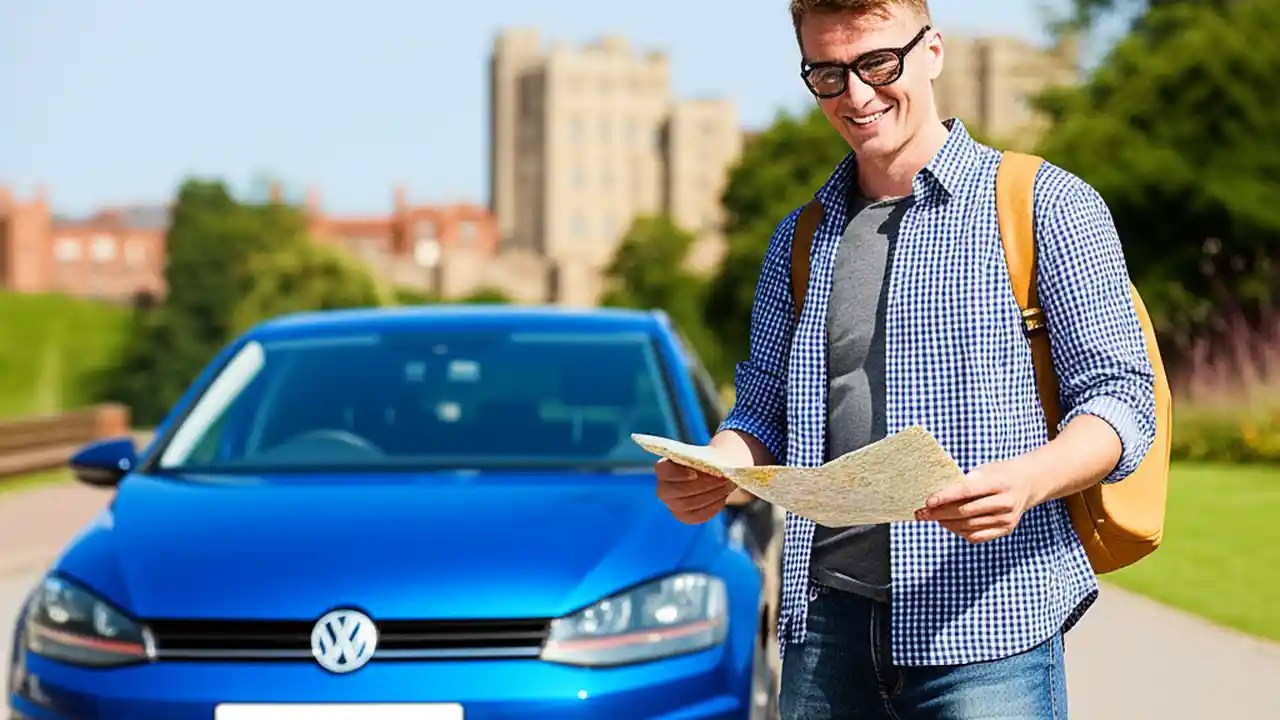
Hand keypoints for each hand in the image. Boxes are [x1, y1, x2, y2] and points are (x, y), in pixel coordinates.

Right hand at [654, 459, 734, 523]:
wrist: (712, 474)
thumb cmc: (707, 461)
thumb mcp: (706, 456)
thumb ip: (706, 460)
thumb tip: (717, 468)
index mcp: (664, 469)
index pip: (663, 471)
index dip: (677, 474)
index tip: (694, 474)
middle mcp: (664, 488)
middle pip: (677, 491)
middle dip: (702, 486)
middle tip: (722, 479)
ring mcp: (672, 505)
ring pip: (688, 504)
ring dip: (710, 495)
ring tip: (726, 486)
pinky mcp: (684, 516)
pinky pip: (697, 516)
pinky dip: (711, 507)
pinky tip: (722, 498)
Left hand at [916, 460, 1037, 543]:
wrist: (1027, 483)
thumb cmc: (998, 474)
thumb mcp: (983, 471)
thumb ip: (962, 483)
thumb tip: (934, 496)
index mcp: (999, 483)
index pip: (966, 491)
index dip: (945, 497)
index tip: (927, 501)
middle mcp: (1006, 503)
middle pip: (965, 512)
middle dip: (939, 513)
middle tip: (921, 513)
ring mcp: (1007, 519)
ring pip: (969, 526)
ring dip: (946, 523)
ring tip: (931, 517)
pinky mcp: (1006, 530)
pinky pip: (977, 536)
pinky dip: (959, 531)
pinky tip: (948, 524)